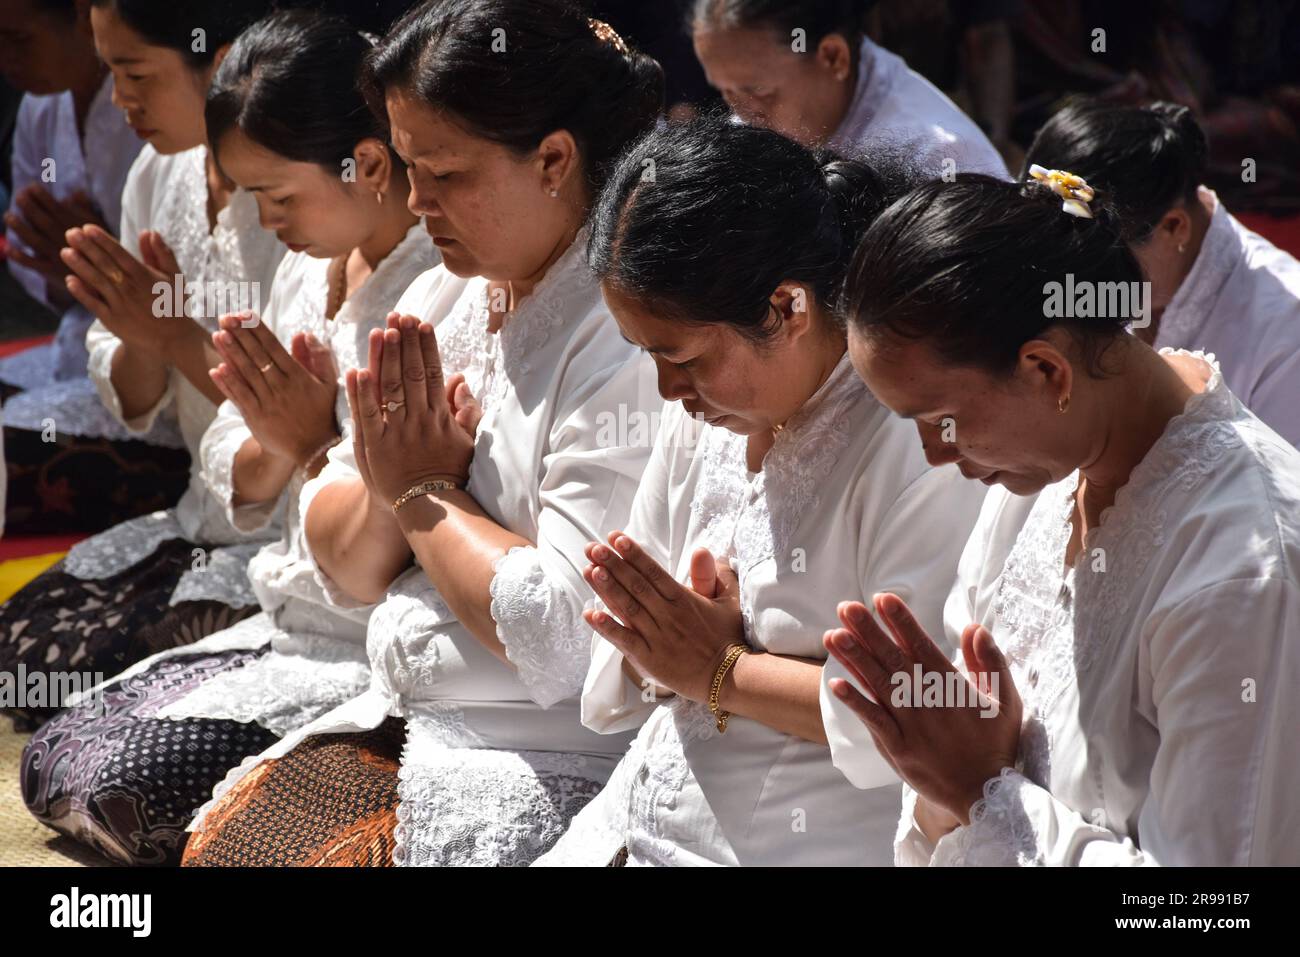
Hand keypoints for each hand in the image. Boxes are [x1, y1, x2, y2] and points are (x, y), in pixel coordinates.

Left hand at [4, 186, 106, 286]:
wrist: (110, 282)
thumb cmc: (104, 252)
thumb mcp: (102, 228)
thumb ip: (86, 210)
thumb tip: (77, 192)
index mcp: (76, 229)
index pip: (55, 208)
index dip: (42, 196)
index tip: (32, 186)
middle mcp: (64, 241)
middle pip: (43, 221)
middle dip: (29, 206)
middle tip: (19, 195)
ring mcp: (56, 256)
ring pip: (34, 240)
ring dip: (20, 228)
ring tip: (8, 216)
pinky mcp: (51, 271)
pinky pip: (33, 264)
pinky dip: (20, 257)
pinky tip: (9, 248)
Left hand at [61, 224, 194, 355]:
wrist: (173, 339)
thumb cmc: (172, 303)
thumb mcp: (174, 277)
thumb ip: (161, 253)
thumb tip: (150, 232)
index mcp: (144, 276)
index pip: (119, 253)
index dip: (102, 240)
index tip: (87, 228)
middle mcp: (130, 289)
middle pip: (104, 264)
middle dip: (86, 247)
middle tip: (70, 233)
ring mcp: (120, 305)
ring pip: (96, 281)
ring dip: (80, 266)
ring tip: (65, 251)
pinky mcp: (112, 320)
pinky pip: (93, 304)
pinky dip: (81, 293)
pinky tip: (70, 280)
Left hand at [210, 312, 339, 466]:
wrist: (314, 449)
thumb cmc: (321, 412)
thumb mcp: (328, 383)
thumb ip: (319, 356)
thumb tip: (304, 334)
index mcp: (298, 377)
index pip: (274, 347)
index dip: (258, 330)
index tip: (245, 314)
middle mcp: (281, 387)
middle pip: (257, 356)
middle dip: (240, 335)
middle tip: (225, 318)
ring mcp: (267, 402)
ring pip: (246, 373)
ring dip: (231, 353)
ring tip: (218, 335)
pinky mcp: (256, 417)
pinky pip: (239, 396)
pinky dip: (227, 383)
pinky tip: (217, 369)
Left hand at [346, 312, 474, 507]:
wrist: (428, 507)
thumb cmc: (448, 474)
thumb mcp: (465, 442)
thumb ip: (465, 412)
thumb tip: (462, 381)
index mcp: (439, 418)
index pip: (434, 374)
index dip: (427, 347)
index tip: (422, 323)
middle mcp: (418, 421)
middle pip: (412, 374)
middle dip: (406, 343)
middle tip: (400, 315)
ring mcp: (396, 433)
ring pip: (390, 389)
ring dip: (385, 358)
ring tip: (381, 330)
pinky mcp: (375, 448)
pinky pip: (366, 417)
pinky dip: (361, 394)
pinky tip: (357, 370)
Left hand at [583, 537, 745, 703]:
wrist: (729, 677)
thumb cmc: (728, 637)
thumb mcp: (728, 600)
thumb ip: (713, 575)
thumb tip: (703, 550)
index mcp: (683, 599)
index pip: (653, 571)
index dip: (633, 554)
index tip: (616, 538)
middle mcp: (667, 615)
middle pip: (635, 585)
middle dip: (612, 565)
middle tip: (593, 547)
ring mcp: (657, 637)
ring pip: (627, 608)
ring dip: (606, 589)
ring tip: (589, 570)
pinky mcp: (649, 660)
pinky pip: (625, 641)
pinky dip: (607, 628)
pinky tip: (591, 614)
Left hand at [824, 594, 1022, 829]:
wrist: (984, 795)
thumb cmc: (994, 744)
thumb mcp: (1005, 701)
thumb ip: (990, 662)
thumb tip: (974, 627)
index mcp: (952, 687)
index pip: (921, 647)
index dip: (901, 622)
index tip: (882, 599)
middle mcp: (928, 703)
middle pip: (894, 660)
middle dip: (869, 631)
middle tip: (846, 607)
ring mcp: (911, 726)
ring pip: (879, 686)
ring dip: (855, 659)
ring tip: (833, 635)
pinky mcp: (898, 749)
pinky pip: (874, 721)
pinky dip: (856, 703)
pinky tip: (835, 683)